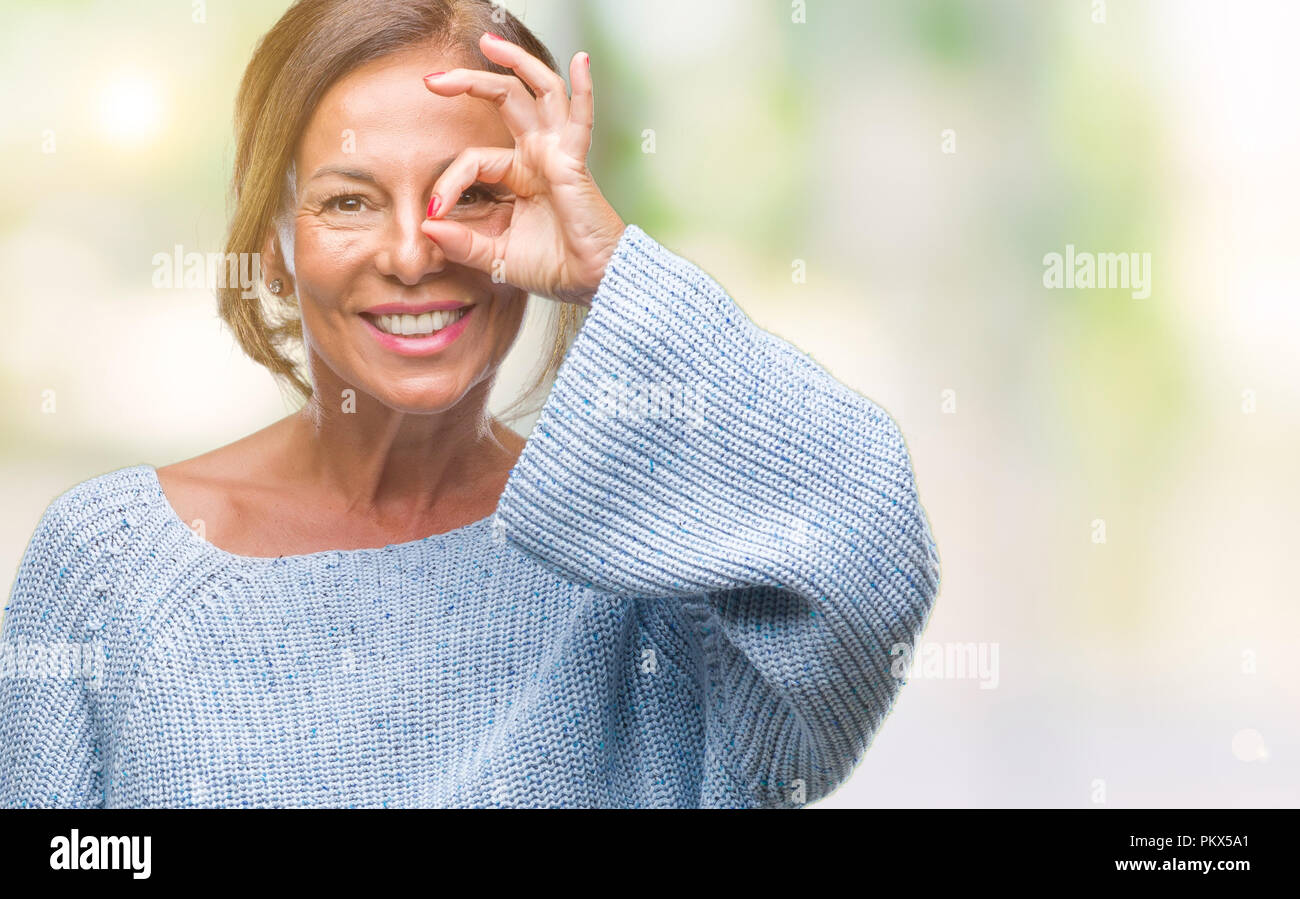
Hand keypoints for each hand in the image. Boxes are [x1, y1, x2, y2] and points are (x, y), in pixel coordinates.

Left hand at [420, 32, 625, 306]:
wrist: (592, 283)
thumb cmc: (554, 268)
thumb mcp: (495, 257)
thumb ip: (462, 243)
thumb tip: (426, 228)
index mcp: (518, 177)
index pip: (472, 161)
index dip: (447, 183)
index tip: (433, 215)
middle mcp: (537, 157)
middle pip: (503, 102)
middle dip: (468, 83)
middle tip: (432, 81)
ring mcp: (557, 155)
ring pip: (538, 94)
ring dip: (517, 64)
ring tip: (490, 43)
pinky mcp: (574, 162)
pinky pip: (580, 119)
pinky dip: (584, 89)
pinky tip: (581, 60)